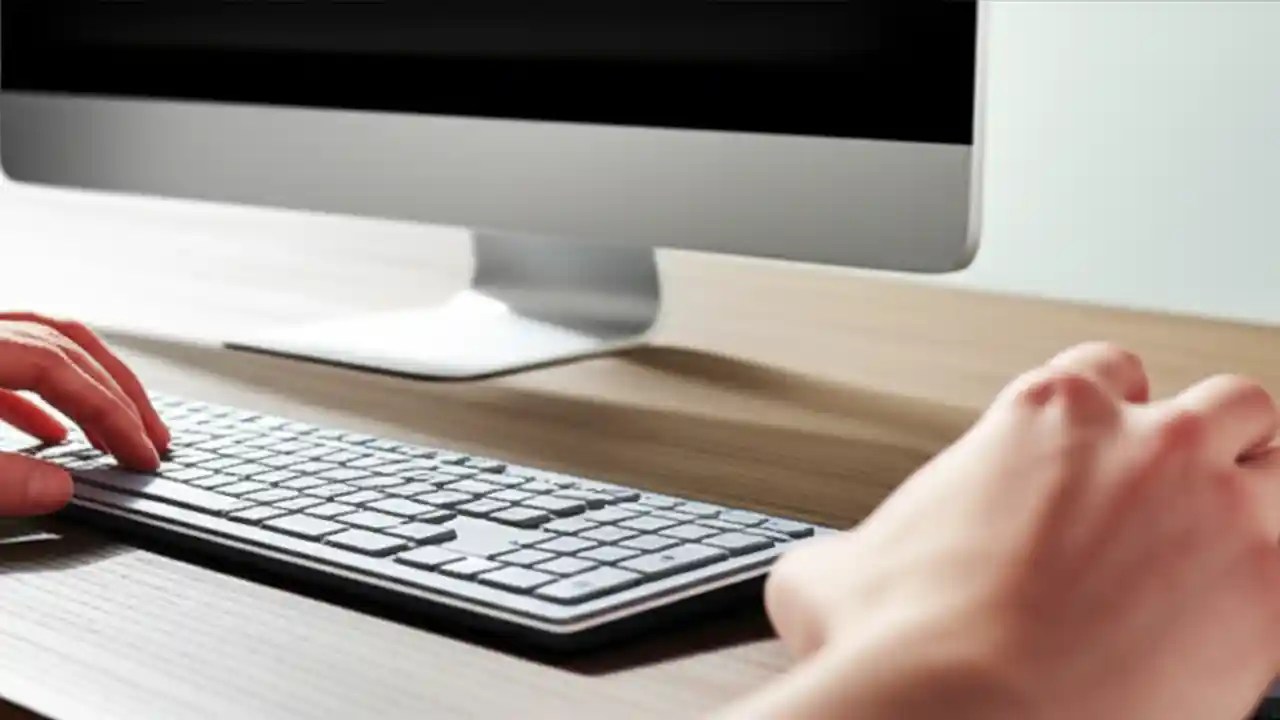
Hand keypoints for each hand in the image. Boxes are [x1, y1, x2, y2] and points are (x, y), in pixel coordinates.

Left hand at [0, 313, 168, 516]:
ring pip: (41, 346)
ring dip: (88, 390)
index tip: (140, 453)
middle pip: (63, 346)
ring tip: (117, 434)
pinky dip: (39, 398)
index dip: (109, 411)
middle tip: (154, 436)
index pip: (59, 366)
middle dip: (118, 395)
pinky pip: (8, 365)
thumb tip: (60, 489)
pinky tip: (53, 434)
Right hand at [724, 343, 1279, 719]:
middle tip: (1182, 495)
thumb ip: (847, 549)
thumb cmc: (905, 645)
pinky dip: (1276, 575)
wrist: (963, 715)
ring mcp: (1210, 501)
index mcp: (1041, 419)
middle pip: (1214, 400)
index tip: (1103, 454)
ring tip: (1237, 536)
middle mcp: (1136, 441)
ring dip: (1262, 485)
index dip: (1107, 412)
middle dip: (1202, 441)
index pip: (1104, 370)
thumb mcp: (835, 573)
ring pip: (1276, 446)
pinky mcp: (1266, 580)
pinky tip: (1245, 610)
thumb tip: (825, 572)